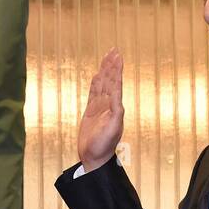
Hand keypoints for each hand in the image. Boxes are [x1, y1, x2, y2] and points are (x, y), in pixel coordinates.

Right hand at [77, 47, 123, 170]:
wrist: (94, 158)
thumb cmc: (104, 147)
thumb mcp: (112, 130)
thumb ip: (115, 113)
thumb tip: (117, 98)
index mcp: (114, 106)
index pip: (115, 83)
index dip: (116, 69)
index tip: (117, 56)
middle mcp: (108, 105)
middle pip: (109, 80)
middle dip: (111, 65)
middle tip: (114, 50)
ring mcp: (99, 108)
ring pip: (102, 84)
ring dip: (105, 71)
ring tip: (107, 58)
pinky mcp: (90, 112)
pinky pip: (93, 93)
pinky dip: (95, 83)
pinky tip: (96, 75)